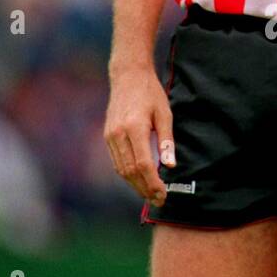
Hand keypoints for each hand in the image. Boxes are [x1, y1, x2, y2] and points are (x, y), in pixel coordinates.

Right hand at [104, 66, 174, 205]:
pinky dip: (127, 174)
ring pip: (121, 169)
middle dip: (144, 189)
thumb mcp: (165, 114)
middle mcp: (118, 134)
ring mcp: (110, 135)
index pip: (143, 164)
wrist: (128, 76)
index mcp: (134, 128)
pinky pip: (116, 161)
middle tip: (158, 200)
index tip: (163, 194)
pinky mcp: (107, 136)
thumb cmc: (150, 93)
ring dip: (135, 185)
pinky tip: (139, 180)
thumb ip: (166, 141)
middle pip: (130, 171)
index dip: (153, 183)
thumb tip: (169, 166)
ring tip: (150, 194)